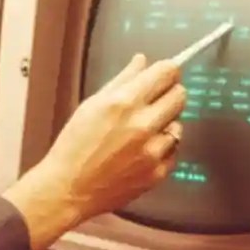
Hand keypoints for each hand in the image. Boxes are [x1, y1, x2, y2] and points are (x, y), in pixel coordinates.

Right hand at [2, 54, 185, 249]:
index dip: (167, 70)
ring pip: (179, 124)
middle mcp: (143, 124)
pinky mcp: (158, 172)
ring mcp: (153, 150)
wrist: (69, 188)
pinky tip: (141, 151)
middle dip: (169, 93)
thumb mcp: (91, 105)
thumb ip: (121, 80)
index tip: (165, 73)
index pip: (167, 73)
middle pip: (180, 95)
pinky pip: (173, 150)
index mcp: (124, 102)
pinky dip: (162, 148)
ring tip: (141, 131)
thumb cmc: (74, 146)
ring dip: (165, 124)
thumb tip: (141, 61)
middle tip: (154, 101)